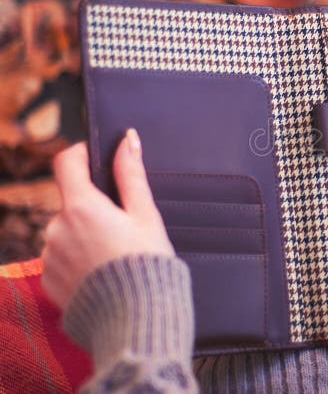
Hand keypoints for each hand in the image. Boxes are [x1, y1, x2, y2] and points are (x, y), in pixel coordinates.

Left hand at [42, 129, 173, 308]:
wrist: (136, 318)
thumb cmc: (147, 264)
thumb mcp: (146, 215)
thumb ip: (131, 175)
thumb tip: (127, 139)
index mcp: (82, 206)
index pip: (66, 162)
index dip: (81, 154)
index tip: (95, 158)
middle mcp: (57, 228)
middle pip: (71, 202)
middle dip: (92, 206)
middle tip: (123, 226)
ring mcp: (49, 255)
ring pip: (65, 231)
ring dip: (84, 234)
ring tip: (115, 254)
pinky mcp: (48, 280)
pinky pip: (61, 258)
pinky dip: (78, 259)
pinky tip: (103, 272)